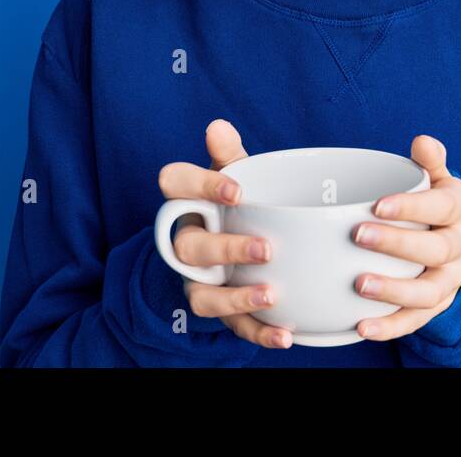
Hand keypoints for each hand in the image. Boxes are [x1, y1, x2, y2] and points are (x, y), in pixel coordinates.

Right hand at [156, 119, 292, 348]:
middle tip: (266, 249)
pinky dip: (258, 333)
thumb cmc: (234, 201)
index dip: (200, 187)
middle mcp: (185, 241)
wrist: (227, 248)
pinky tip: (285, 335)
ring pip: (203, 294)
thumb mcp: (233, 173)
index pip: (175, 185)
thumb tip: (218, 125)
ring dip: (236, 298)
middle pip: (190, 247)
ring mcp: (199, 279)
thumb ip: (230, 153)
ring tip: (271, 295)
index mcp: (187, 200)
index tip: (237, 190)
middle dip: (226, 249)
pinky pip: (232, 327)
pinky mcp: (219, 308)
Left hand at [350, 135, 460, 340]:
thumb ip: (430, 161)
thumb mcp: (438, 178)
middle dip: (397, 244)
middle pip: (435, 249)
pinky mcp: (438, 306)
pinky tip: (363, 327)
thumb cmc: (436, 203)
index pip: (442, 206)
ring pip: (428, 291)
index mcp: (460, 209)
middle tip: (358, 235)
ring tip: (360, 285)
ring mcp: (451, 280)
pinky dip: (390, 327)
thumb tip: (422, 140)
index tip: (377, 204)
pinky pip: (416, 321)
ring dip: (394, 290)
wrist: (457, 241)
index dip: (411, 206)